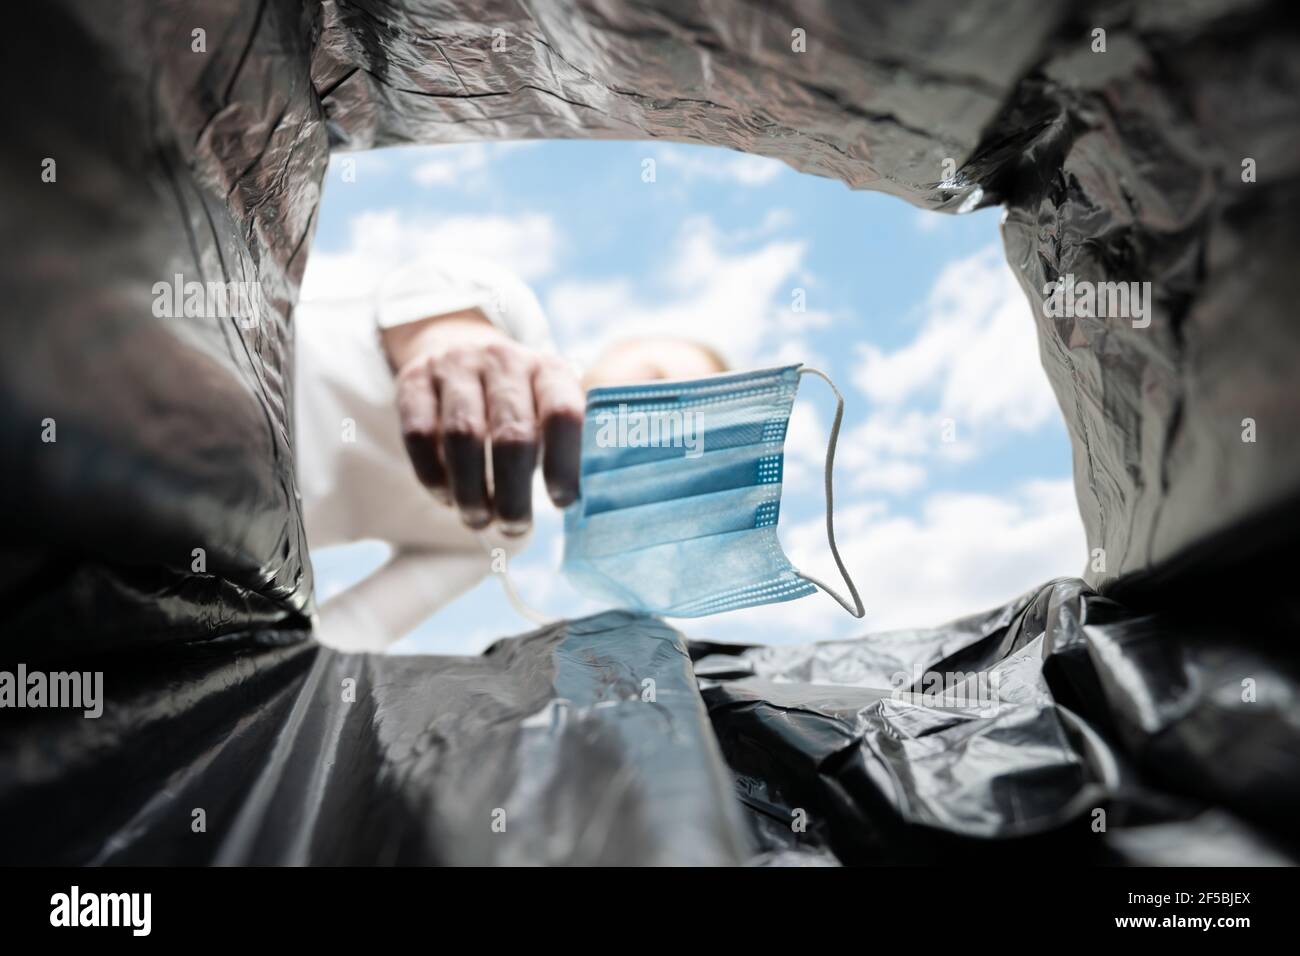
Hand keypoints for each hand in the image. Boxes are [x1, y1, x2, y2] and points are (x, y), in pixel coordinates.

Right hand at [383, 310, 583, 534]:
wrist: (455, 345)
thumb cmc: (516, 400)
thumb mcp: (547, 408)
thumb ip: (564, 446)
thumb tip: (573, 507)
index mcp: (548, 370)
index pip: (563, 414)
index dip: (564, 464)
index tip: (561, 503)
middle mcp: (503, 361)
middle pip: (511, 434)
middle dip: (513, 493)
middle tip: (514, 527)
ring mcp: (455, 367)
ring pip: (462, 436)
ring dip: (471, 491)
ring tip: (479, 520)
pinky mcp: (413, 381)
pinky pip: (419, 435)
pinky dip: (433, 476)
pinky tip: (446, 498)